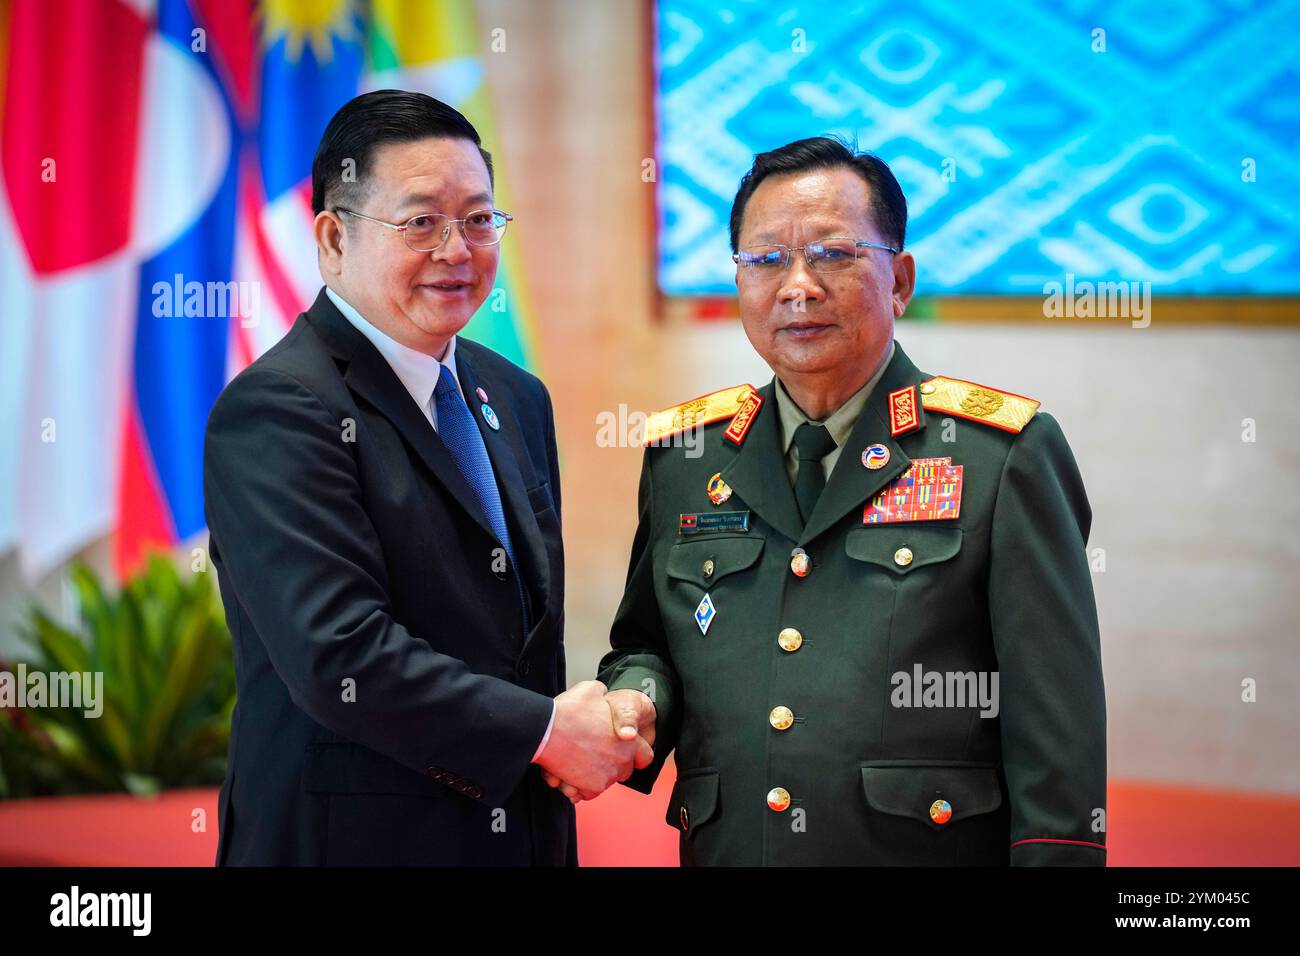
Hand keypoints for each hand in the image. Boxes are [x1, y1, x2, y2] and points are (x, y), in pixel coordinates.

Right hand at [541, 688, 656, 803]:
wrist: (545, 731)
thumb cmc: (569, 711)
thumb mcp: (592, 690)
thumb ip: (604, 695)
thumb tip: (603, 696)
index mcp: (629, 739)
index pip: (645, 755)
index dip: (637, 754)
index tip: (625, 753)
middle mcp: (621, 760)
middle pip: (624, 770)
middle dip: (612, 765)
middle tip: (595, 755)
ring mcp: (607, 776)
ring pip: (605, 781)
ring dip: (594, 775)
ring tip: (577, 763)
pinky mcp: (591, 788)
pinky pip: (589, 793)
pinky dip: (580, 788)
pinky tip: (570, 777)